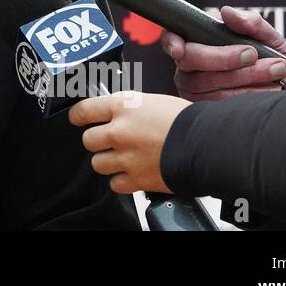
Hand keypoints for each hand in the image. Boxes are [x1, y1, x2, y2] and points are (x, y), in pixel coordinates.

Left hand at [68, 93, 190, 194]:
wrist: (207, 144)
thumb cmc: (186, 120)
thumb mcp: (152, 101)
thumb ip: (128, 108)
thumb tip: (116, 112)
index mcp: (122, 106)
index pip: (83, 110)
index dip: (78, 116)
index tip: (78, 119)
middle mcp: (119, 132)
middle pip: (88, 140)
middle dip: (97, 141)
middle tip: (110, 141)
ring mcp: (126, 157)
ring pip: (98, 163)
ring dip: (108, 162)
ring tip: (124, 158)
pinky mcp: (136, 179)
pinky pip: (114, 184)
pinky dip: (122, 181)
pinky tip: (132, 173)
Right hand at [161, 6, 285, 100]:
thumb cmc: (269, 58)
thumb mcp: (266, 37)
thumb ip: (250, 23)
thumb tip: (228, 13)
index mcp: (196, 41)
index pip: (171, 38)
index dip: (171, 43)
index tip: (179, 49)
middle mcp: (189, 66)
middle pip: (191, 60)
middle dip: (223, 57)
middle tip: (253, 54)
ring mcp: (195, 90)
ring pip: (208, 84)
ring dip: (245, 76)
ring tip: (275, 68)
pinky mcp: (207, 109)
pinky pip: (222, 103)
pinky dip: (249, 94)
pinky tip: (269, 87)